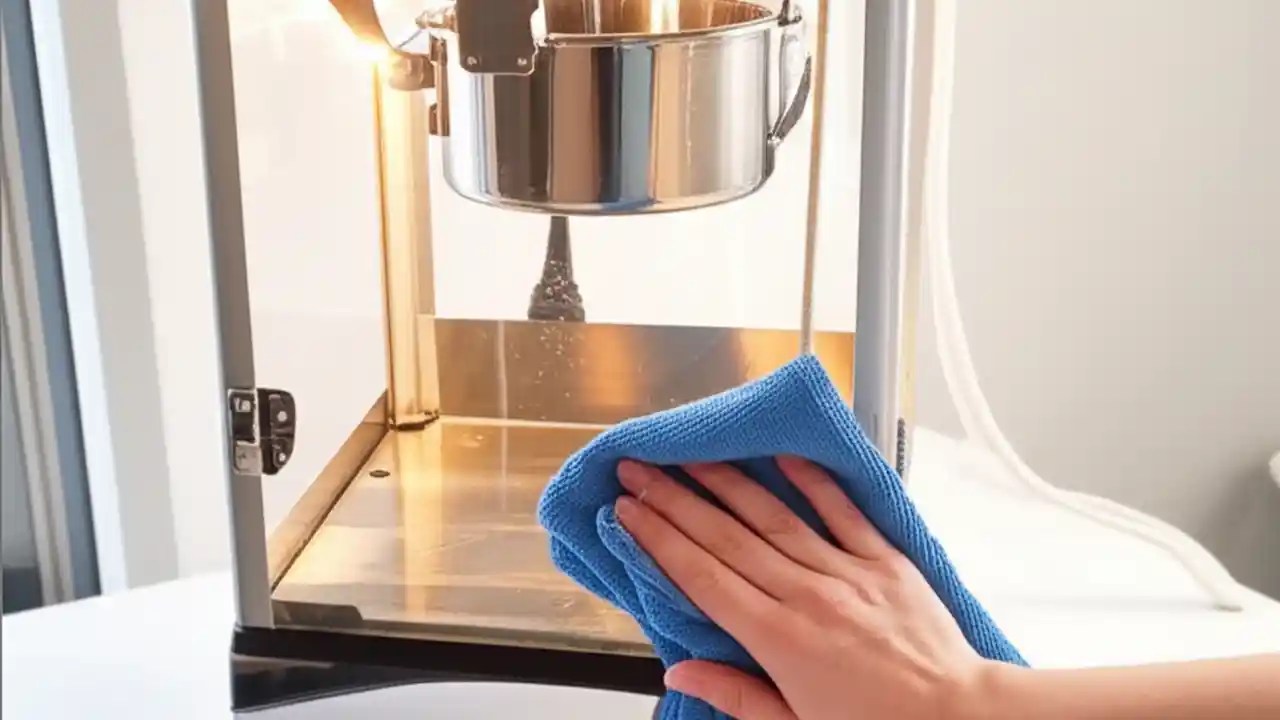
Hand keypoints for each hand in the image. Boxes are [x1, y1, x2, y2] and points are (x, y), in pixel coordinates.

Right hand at [614, 457, 995, 719]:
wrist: (960, 719)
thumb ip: (735, 695)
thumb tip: (680, 668)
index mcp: (779, 639)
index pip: (702, 576)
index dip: (658, 539)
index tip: (627, 511)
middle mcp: (807, 596)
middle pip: (725, 537)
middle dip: (673, 499)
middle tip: (637, 469)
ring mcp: (847, 572)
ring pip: (773, 516)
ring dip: (725, 482)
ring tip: (689, 454)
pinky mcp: (885, 561)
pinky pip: (843, 511)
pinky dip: (812, 481)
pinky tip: (782, 455)